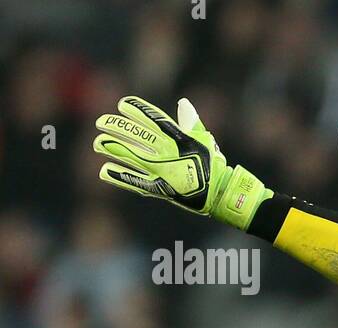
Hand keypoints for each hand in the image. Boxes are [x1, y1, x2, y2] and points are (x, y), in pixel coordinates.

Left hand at [92, 96, 269, 229]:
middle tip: (101, 122)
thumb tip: (183, 103)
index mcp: (179, 139)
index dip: (137, 109)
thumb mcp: (205, 141)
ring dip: (111, 147)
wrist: (220, 194)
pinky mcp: (158, 188)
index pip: (154, 119)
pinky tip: (104, 169)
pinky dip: (118, 176)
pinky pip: (133, 181)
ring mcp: (161, 171)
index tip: (123, 104)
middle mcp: (168, 153)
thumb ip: (191, 122)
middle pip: (135, 134)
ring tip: (98, 142)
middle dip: (116, 126)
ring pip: (129, 154)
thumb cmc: (213, 166)